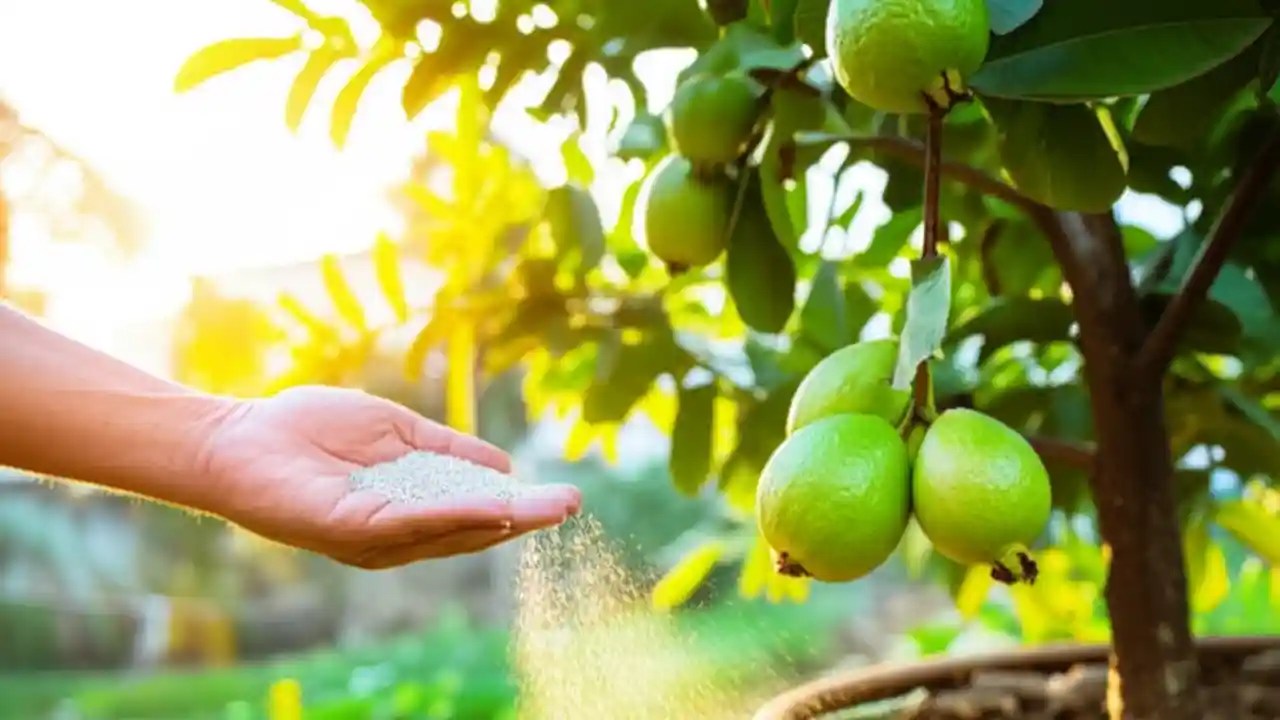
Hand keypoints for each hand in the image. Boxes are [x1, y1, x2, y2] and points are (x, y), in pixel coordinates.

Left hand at [196, 385, 580, 568]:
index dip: (518, 507)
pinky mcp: (349, 529)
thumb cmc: (309, 429)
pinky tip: (491, 505)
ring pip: (448, 531)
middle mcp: (396, 533)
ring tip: (547, 508)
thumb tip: (505, 467)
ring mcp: (373, 536)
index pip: (472, 512)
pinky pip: (410, 524)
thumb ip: (446, 450)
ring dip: (501, 520)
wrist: (239, 436)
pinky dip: (453, 514)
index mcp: (408, 509)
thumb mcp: (395, 433)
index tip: (562, 498)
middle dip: (523, 518)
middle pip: (470, 529)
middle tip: (570, 506)